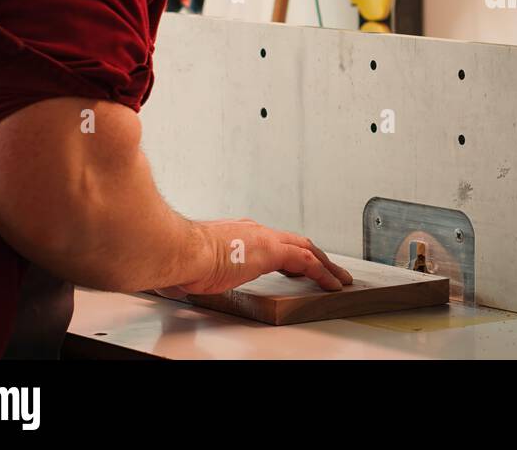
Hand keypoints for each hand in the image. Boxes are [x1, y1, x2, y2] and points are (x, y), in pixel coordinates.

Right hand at [160, 218, 353, 296]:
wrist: (178, 250)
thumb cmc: (178, 259)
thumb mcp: (192, 266)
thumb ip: (194, 272)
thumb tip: (181, 283)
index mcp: (237, 234)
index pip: (271, 242)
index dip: (287, 254)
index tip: (295, 266)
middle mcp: (254, 231)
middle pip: (295, 242)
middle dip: (314, 256)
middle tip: (328, 270)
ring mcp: (265, 239)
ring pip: (307, 250)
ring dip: (325, 265)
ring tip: (338, 279)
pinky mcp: (273, 250)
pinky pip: (307, 263)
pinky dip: (323, 273)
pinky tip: (332, 284)